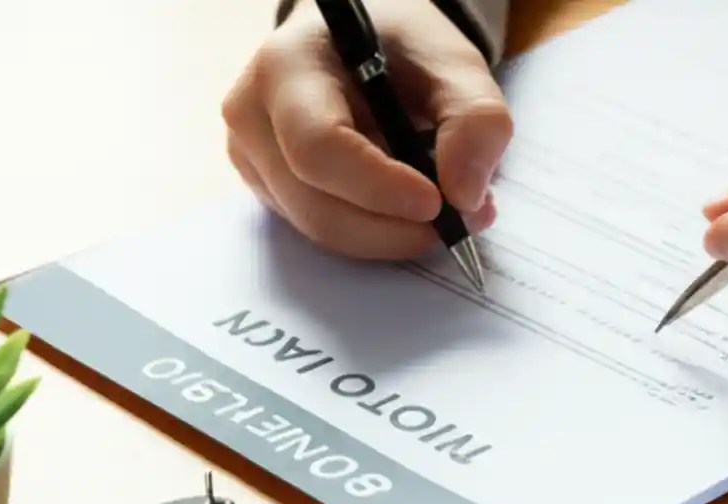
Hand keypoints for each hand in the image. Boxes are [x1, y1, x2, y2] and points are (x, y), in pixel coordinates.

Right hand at [221, 0, 509, 258]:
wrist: (360, 44)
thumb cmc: (400, 45)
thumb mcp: (453, 62)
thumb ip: (475, 119)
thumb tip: (466, 198)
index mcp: (286, 66)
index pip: (318, 147)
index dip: (378, 187)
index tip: (438, 204)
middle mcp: (252, 115)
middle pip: (317, 206)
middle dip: (395, 228)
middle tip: (463, 221)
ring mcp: (252, 158)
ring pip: (320, 228)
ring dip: (391, 235)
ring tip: (446, 210)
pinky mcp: (268, 188)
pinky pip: (322, 230)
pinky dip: (374, 231)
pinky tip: (406, 204)